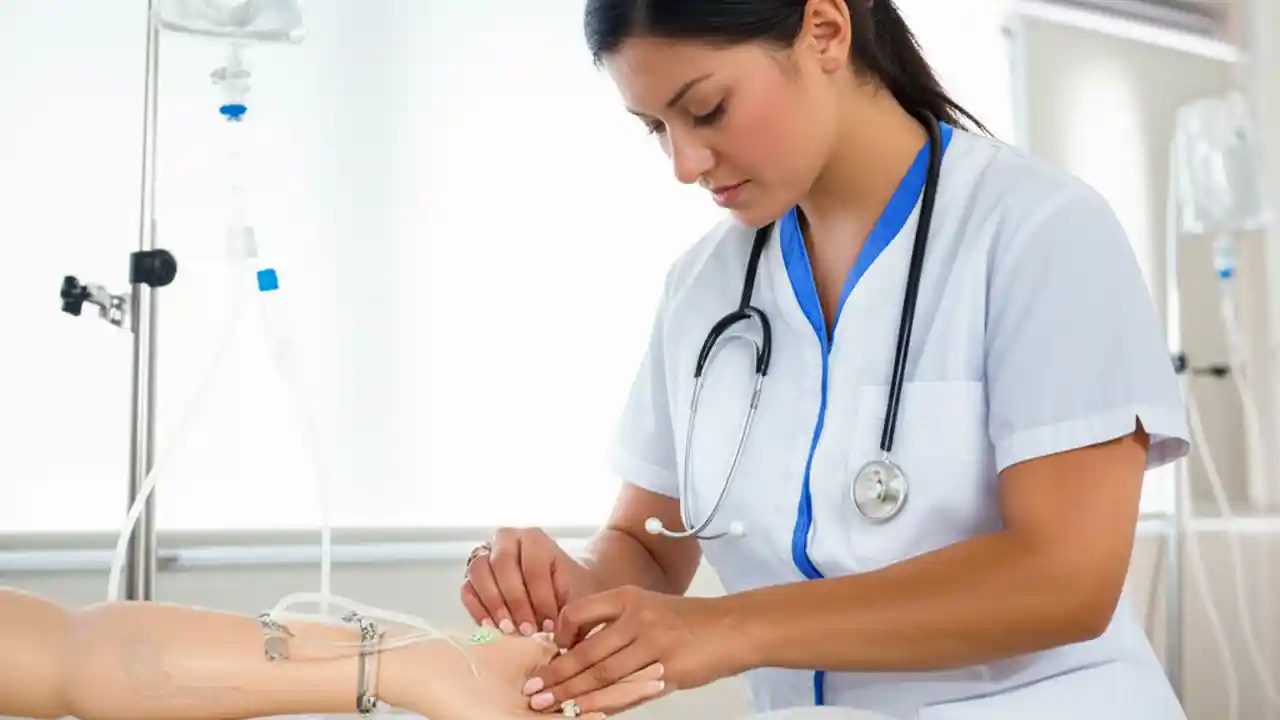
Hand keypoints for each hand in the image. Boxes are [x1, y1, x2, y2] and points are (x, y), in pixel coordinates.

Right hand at [461, 528, 598, 636]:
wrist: (559, 593)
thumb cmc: (571, 592)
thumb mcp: (579, 596)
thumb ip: (571, 610)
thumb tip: (558, 634)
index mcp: (534, 538)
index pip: (533, 564)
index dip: (540, 597)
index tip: (549, 625)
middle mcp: (506, 540)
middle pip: (501, 564)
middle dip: (516, 600)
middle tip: (527, 630)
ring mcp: (485, 555)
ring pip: (479, 572)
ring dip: (493, 603)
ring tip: (509, 629)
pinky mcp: (472, 578)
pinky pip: (467, 590)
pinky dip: (477, 609)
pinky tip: (491, 628)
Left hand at [521, 586, 744, 715]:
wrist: (733, 628)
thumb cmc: (688, 621)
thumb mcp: (648, 607)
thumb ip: (616, 624)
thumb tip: (576, 652)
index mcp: (627, 598)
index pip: (578, 612)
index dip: (559, 635)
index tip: (549, 655)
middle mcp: (637, 619)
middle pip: (586, 652)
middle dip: (557, 676)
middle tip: (533, 691)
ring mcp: (653, 646)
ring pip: (603, 676)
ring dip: (573, 695)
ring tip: (548, 706)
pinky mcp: (669, 671)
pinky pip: (629, 693)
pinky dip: (605, 706)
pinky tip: (586, 714)